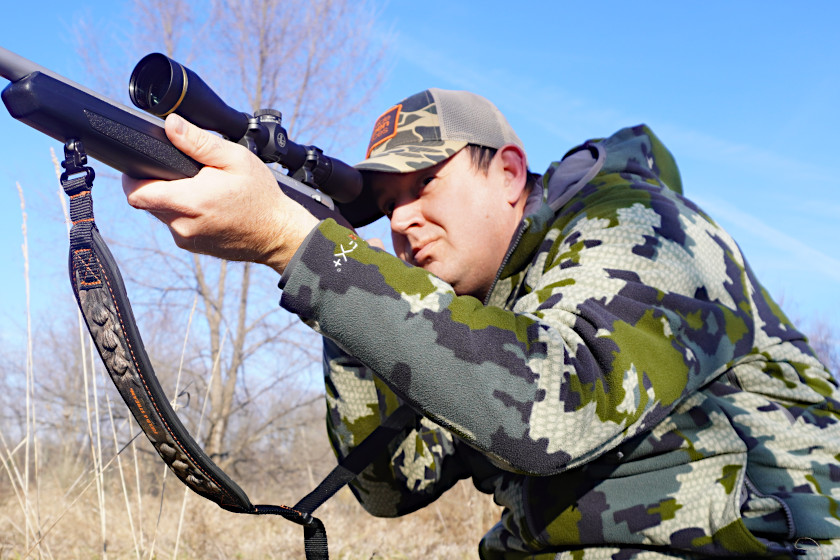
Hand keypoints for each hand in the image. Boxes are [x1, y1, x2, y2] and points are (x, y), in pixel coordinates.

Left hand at [122, 113, 318, 273]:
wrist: (278, 234)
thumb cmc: (260, 196)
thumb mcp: (235, 159)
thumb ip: (199, 142)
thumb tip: (171, 125)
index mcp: (190, 201)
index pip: (136, 193)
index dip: (132, 177)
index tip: (143, 166)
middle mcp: (183, 225)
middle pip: (147, 202)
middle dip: (158, 185)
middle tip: (184, 174)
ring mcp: (187, 239)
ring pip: (162, 214)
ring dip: (173, 200)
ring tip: (201, 190)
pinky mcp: (194, 247)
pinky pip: (178, 226)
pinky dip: (186, 215)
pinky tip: (209, 207)